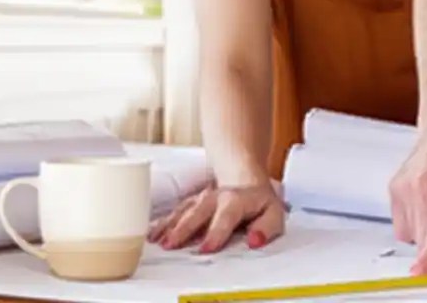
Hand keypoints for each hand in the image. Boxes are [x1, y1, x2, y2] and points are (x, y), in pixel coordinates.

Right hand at [147, 181, 284, 253]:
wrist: (244, 178)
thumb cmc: (259, 202)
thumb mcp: (274, 213)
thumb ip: (267, 228)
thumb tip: (255, 240)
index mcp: (236, 200)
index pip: (225, 216)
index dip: (216, 232)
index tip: (207, 248)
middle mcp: (215, 197)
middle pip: (197, 211)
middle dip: (184, 228)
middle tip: (171, 244)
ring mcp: (200, 199)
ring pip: (182, 210)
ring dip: (169, 225)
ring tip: (157, 240)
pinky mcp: (190, 203)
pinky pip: (174, 211)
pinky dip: (162, 222)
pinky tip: (153, 233)